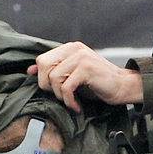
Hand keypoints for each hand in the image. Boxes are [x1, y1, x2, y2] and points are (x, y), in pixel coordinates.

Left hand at [28, 41, 143, 109]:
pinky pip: (66, 87)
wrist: (122, 86)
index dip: (42, 77)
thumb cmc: (98, 83)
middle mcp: (74, 49)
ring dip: (60, 95)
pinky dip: (69, 100)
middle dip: (48, 86)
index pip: (42, 60)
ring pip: (54, 78)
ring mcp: (81, 57)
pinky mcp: (86, 69)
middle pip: (44, 66)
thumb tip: (30, 70)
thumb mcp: (73, 75)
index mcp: (70, 48)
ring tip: (70, 100)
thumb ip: (54, 70)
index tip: (51, 90)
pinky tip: (76, 105)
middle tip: (60, 96)